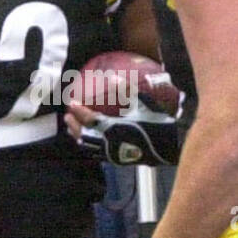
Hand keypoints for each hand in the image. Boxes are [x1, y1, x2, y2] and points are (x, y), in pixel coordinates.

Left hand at [66, 101, 181, 166]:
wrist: (170, 145)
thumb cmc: (157, 122)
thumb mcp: (143, 102)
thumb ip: (126, 90)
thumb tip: (112, 77)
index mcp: (113, 128)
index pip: (89, 119)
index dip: (78, 111)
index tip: (71, 103)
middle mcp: (109, 142)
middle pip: (84, 135)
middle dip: (73, 125)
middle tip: (67, 117)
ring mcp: (113, 153)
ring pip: (90, 147)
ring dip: (80, 137)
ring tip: (74, 130)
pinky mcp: (119, 160)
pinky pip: (100, 155)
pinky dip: (92, 147)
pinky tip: (93, 142)